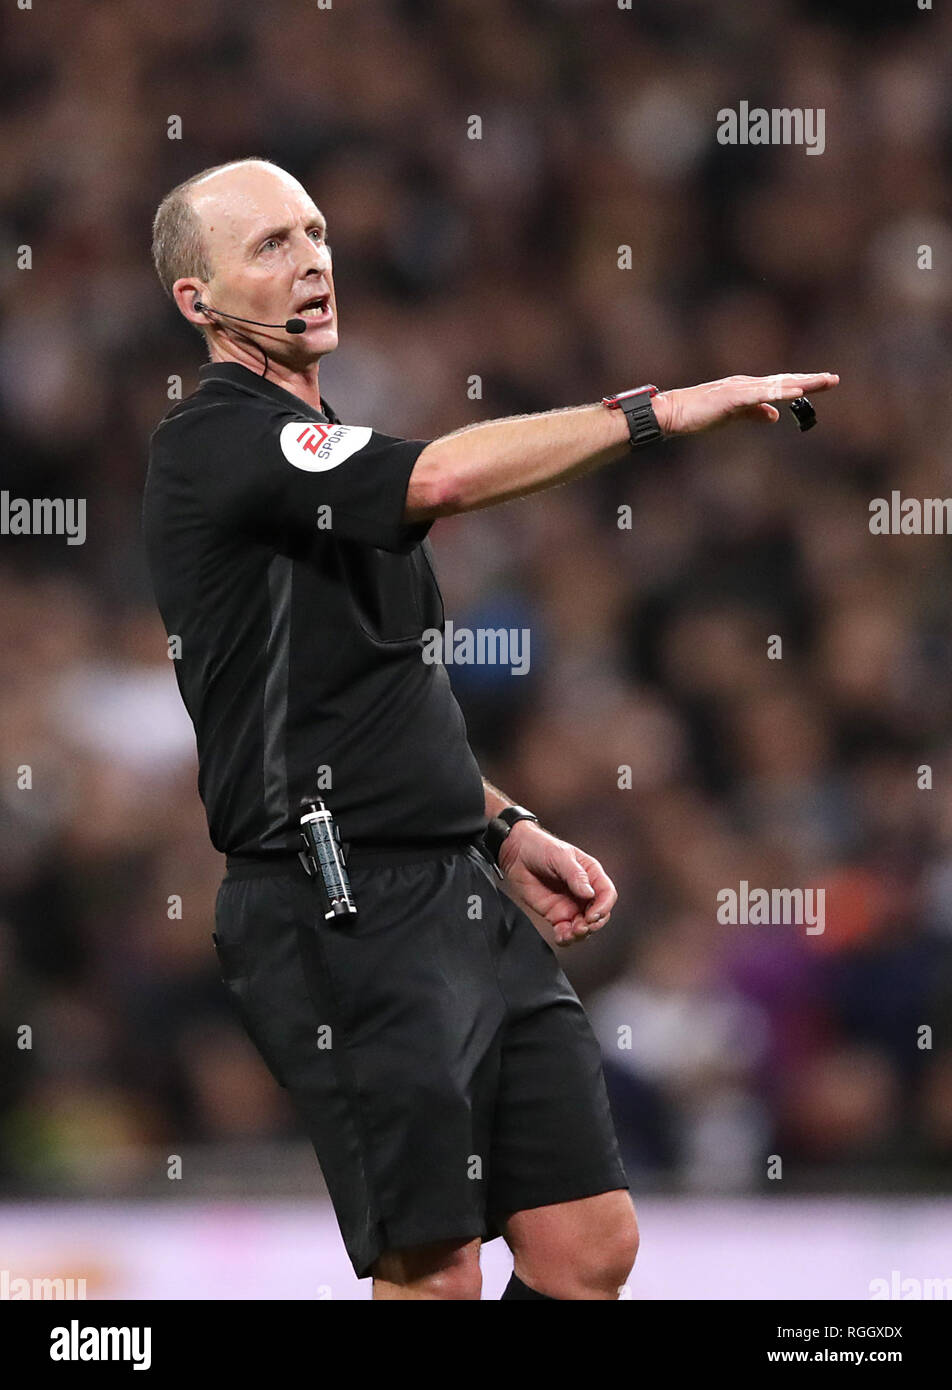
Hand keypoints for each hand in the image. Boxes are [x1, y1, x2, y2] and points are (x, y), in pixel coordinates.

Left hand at [498, 822, 616, 947]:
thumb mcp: (559, 855)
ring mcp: (571, 904)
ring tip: (571, 933)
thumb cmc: (540, 847)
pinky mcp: (556, 914)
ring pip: (584, 926)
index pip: (607, 894)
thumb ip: (575, 874)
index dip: (604, 906)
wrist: (516, 853)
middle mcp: (584, 892)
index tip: (593, 915)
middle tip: (582, 926)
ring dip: (581, 933)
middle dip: (594, 924)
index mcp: (591, 874)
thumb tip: (589, 893)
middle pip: (599, 914)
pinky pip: (565, 930)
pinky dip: (566, 938)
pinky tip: (561, 937)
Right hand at [652, 372, 838, 435]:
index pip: (781, 385)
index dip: (803, 384)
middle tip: (834, 379)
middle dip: (809, 380)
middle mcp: (747, 384)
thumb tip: (775, 415)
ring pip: (776, 385)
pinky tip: (795, 393)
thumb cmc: (698, 415)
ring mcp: (740, 388)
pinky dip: (778, 392)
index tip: (824, 383)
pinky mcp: (731, 397)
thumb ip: (754, 414)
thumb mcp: (733, 416)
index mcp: (748, 389)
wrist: (673, 413)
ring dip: (800, 383)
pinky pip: (760, 395)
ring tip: (821, 382)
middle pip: (784, 381)